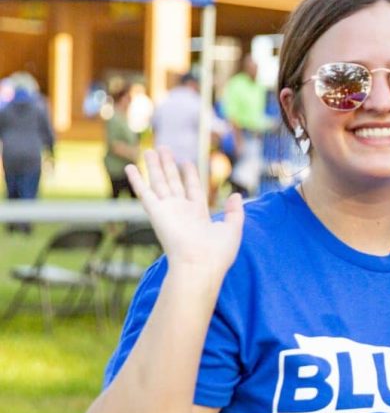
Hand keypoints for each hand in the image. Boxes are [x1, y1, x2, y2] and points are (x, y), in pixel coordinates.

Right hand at [127, 148, 243, 280]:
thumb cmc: (218, 252)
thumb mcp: (233, 229)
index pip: (192, 189)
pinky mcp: (156, 212)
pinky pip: (144, 192)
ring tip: (150, 150)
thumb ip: (234, 211)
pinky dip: (136, 179)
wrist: (200, 264)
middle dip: (169, 166)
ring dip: (154, 166)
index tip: (186, 161)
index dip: (189, 174)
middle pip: (174, 182)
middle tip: (164, 148)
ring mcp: (168, 211)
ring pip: (159, 182)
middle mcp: (181, 211)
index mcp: (199, 215)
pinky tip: (130, 166)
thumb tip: (236, 195)